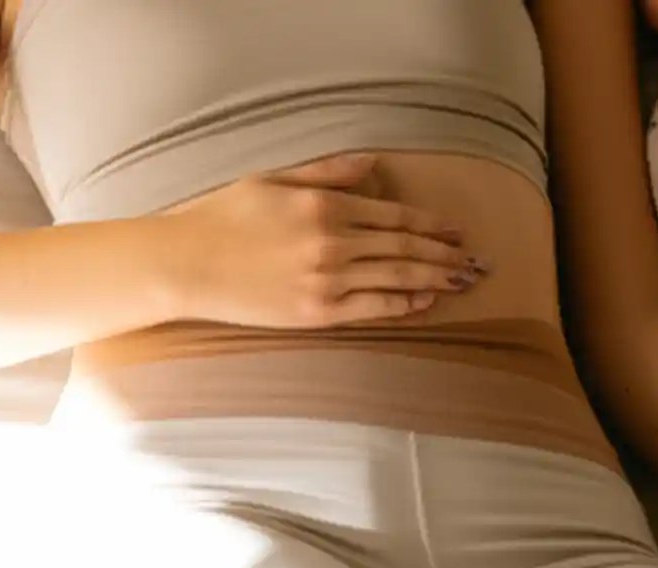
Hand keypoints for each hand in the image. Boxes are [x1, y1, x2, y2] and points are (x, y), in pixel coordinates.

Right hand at [165, 154, 485, 327]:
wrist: (185, 264)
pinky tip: (424, 302)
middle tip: (472, 259)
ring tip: (460, 280)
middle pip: (404, 249)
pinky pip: (373, 310)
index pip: (393, 217)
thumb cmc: (223, 216)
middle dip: (443, 253)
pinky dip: (403, 305)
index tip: (454, 230)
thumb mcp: (274, 179)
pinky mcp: (317, 313)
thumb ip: (328, 172)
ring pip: (396, 279)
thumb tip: (373, 163)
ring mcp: (327, 280)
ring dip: (434, 279)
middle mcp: (334, 242)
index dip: (430, 225)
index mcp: (325, 206)